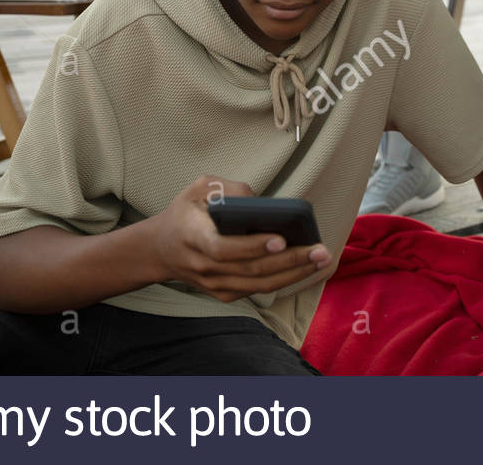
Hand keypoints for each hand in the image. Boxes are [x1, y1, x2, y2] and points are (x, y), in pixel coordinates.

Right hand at [150, 176, 330, 302]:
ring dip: (294, 274)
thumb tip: (260, 202)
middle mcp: (203, 266)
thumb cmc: (186, 212)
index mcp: (193, 236)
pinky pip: (257, 290)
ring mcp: (213, 284)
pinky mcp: (223, 293)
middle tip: (319, 250)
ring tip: (321, 259)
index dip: (252, 246)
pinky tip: (306, 269)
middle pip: (250, 270)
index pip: (223, 248)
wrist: (161, 249)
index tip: (280, 238)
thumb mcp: (198, 188)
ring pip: (258, 285)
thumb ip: (227, 189)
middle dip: (289, 260)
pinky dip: (284, 281)